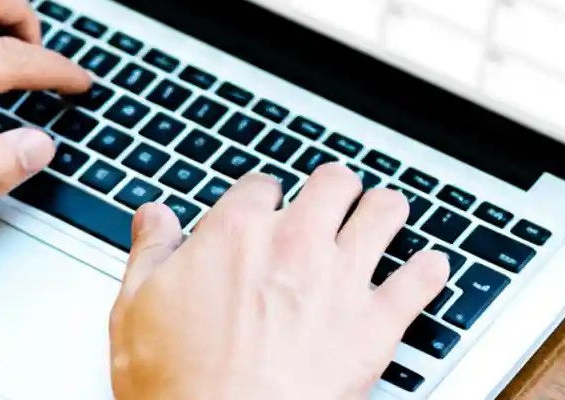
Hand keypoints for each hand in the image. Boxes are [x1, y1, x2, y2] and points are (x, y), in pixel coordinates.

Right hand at [109, 163, 448, 399]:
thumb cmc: (177, 386)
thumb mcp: (135, 311)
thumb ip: (150, 253)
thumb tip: (154, 217)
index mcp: (237, 233)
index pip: (261, 185)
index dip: (264, 198)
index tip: (265, 213)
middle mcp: (295, 243)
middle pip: (333, 183)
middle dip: (333, 191)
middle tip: (332, 204)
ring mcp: (342, 280)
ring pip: (384, 212)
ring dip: (384, 212)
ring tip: (383, 217)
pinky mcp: (376, 324)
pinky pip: (422, 281)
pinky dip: (429, 272)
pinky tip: (428, 269)